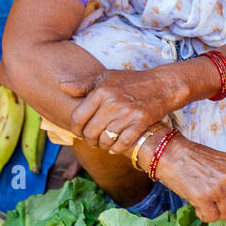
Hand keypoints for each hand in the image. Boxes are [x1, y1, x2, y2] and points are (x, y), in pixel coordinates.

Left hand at [60, 67, 183, 152]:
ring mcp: (127, 114)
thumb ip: (83, 84)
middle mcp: (112, 103)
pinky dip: (116, 148)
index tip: (79, 132)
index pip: (78, 117)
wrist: (163, 85)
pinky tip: (115, 147)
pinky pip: (123, 143)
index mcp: (101, 92)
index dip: (75, 129)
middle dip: (89, 140)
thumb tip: (61, 87)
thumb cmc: (132, 81)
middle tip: (92, 140)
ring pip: (105, 140)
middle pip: (90, 132)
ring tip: (103, 144)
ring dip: (102, 146)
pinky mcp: (141, 122)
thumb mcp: (106, 77)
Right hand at [153, 136, 225, 222]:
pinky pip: (211, 217)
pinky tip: (197, 206)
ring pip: (225, 214)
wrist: (170, 153)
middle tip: (213, 201)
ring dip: (214, 212)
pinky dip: (204, 215)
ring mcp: (218, 188)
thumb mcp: (221, 163)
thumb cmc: (192, 158)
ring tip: (203, 201)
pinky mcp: (203, 197)